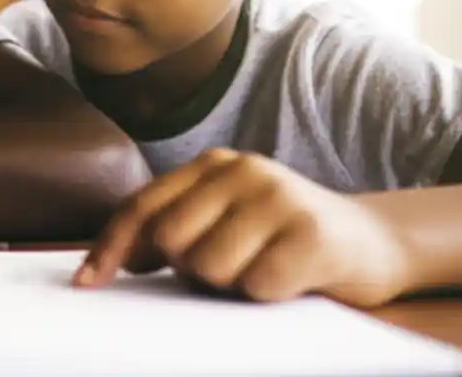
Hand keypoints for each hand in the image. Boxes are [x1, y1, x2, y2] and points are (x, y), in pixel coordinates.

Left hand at [73, 148, 411, 306]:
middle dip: (188, 269)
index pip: (144, 207)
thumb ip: (175, 230)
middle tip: (227, 269)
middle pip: (171, 240)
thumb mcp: (226, 221)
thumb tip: (110, 263)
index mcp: (214, 165)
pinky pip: (257, 285)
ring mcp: (280, 198)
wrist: (375, 243)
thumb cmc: (284, 240)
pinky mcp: (313, 235)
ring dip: (231, 285)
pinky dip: (266, 295)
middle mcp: (244, 171)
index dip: (110, 246)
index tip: (86, 282)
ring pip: (210, 266)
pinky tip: (291, 278)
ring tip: (262, 269)